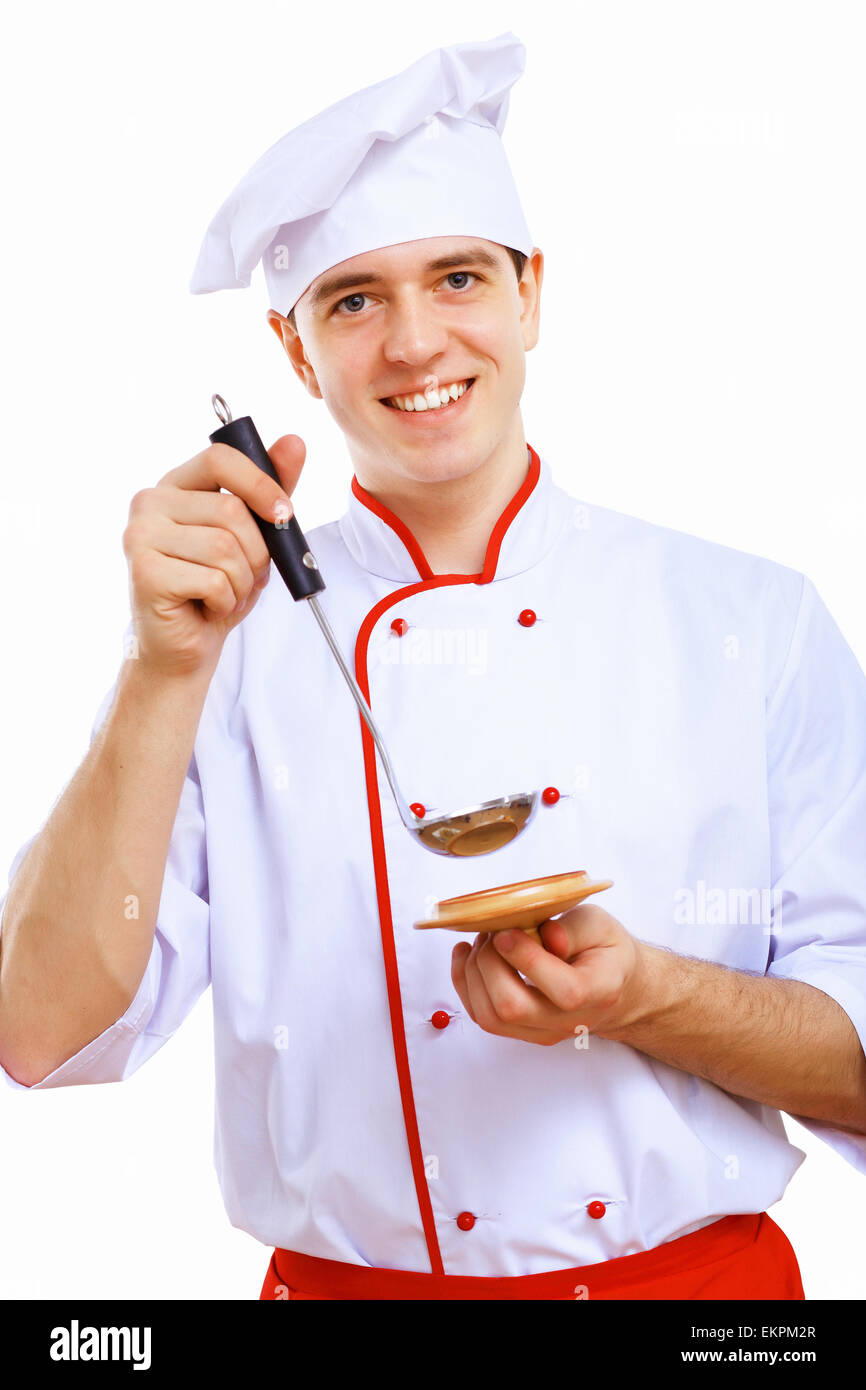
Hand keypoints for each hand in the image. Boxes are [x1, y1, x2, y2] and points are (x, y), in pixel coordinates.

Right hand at [122, 435, 305, 677]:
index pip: (221, 459)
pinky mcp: (144, 572)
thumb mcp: (253, 536)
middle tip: (243, 575)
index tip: (284, 514)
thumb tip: (295, 441)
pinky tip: (207, 607)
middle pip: (231, 511)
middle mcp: (149, 503)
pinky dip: (225, 601)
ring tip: (222, 594)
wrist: (186, 646)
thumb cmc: (215, 588)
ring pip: (225, 549)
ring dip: (241, 581)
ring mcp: (140, 536)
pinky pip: (213, 580)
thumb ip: (270, 490)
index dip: (260, 484)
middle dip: (255, 552)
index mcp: (175, 485)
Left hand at [449, 904, 645, 1045]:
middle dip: (489, 964)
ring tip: (482, 941)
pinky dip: (465, 984)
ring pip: (490, 1017)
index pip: (563, 990)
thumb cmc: (604, 951)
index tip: (507, 931)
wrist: (612, 985)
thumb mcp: (600, 926)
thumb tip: (547, 935)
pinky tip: (467, 955)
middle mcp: (568, 1020)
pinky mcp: (521, 1031)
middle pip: (513, 1008)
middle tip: (493, 932)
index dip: (527, 959)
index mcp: (598, 991)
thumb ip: (575, 929)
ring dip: (473, 974)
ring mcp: (542, 1031)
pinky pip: (481, 1016)